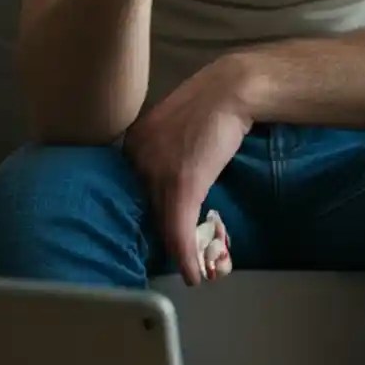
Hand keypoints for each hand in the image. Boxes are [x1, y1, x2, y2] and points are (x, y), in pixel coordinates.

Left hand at [124, 57, 256, 285]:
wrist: (232, 90)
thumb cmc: (211, 103)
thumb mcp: (175, 126)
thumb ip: (164, 151)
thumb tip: (172, 176)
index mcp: (132, 142)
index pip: (133, 189)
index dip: (149, 213)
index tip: (161, 229)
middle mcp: (136, 157)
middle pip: (145, 207)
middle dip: (161, 233)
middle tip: (181, 251)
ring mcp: (156, 171)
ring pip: (161, 223)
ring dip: (177, 251)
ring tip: (189, 268)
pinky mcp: (181, 184)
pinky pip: (178, 230)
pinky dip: (186, 255)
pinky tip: (193, 274)